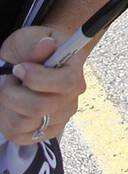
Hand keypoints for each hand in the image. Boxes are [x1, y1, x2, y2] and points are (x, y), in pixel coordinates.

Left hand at [0, 26, 86, 145]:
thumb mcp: (29, 38)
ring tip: (13, 91)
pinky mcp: (44, 133)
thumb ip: (36, 44)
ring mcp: (60, 117)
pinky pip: (17, 134)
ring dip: (7, 106)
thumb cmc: (32, 48)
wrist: (31, 63)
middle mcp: (72, 97)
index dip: (36, 78)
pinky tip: (13, 106)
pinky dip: (7, 120)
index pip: (66, 83)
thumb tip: (47, 44)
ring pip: (23, 123)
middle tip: (11, 80)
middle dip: (13, 94)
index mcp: (75, 70)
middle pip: (40, 108)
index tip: (19, 68)